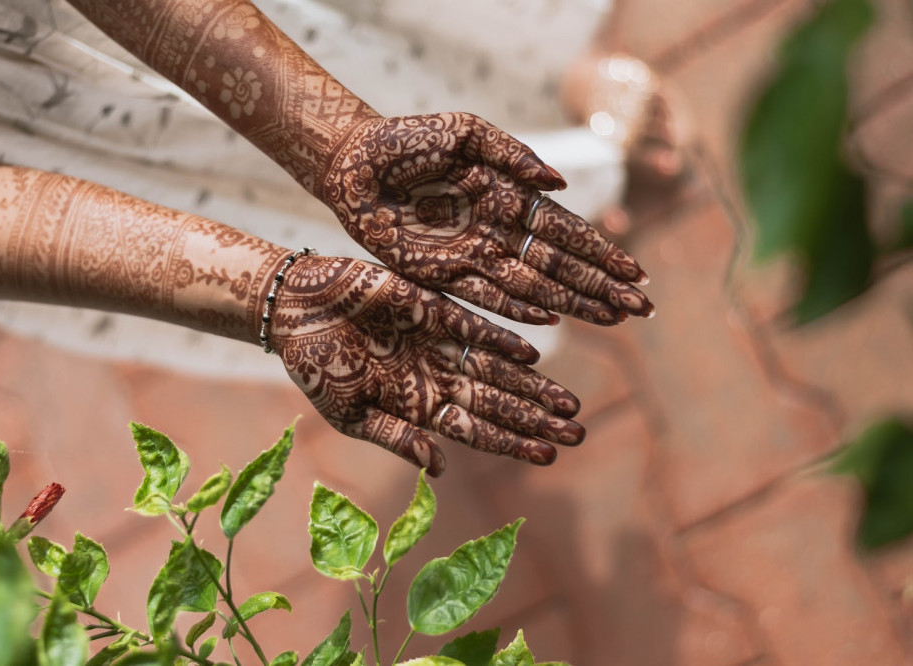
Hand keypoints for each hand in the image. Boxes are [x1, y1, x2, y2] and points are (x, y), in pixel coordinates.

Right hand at [269, 256, 584, 475]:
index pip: (477, 431)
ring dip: (532, 384)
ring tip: (568, 401)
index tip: (550, 455)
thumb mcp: (350, 414)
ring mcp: (437, 344)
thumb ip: (395, 437)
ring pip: (496, 369)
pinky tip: (532, 351)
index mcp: (417, 407)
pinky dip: (501, 338)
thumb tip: (440, 469)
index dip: (513, 444)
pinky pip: (474, 326)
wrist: (295, 313)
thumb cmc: (315, 369)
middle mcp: (436, 377)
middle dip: (537, 418)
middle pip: (498, 403)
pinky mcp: (431, 309)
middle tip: (578, 430)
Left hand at [319, 113, 653, 324]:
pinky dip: (519, 309)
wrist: (354, 162)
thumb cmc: (408, 138)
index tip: (637, 273)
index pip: (567, 230)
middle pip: (560, 265)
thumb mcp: (467, 133)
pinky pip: (487, 298)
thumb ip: (514, 155)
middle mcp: (498, 231)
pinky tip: (553, 317)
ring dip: (573, 302)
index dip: (602, 252)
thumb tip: (560, 184)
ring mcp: (473, 256)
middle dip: (601, 285)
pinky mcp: (441, 275)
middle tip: (640, 307)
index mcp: (510, 195)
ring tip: (612, 317)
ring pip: (533, 286)